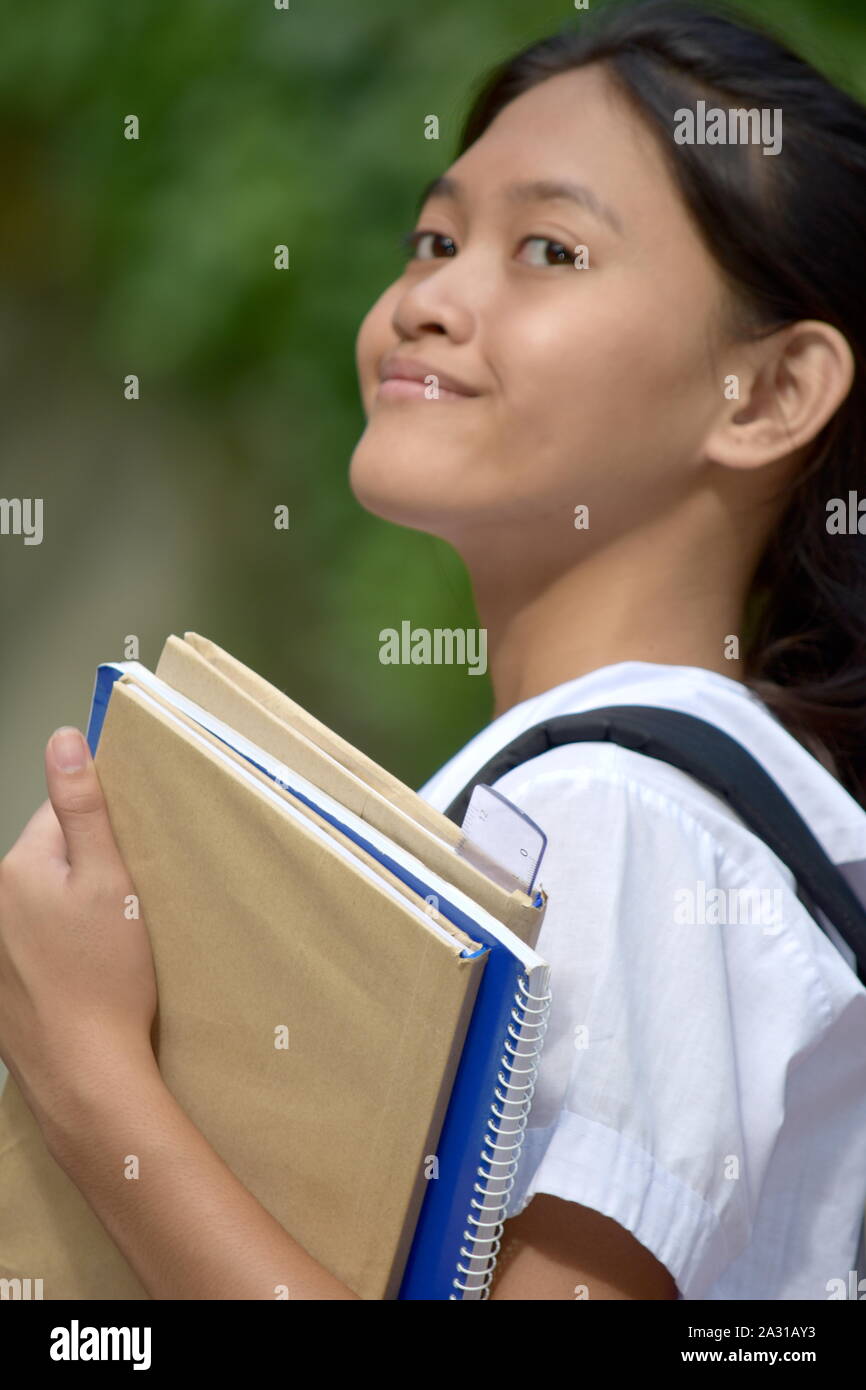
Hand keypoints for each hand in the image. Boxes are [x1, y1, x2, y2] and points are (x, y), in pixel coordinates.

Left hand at [0, 726, 157, 1134]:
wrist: (85, 1073)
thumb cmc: (106, 980)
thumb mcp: (111, 879)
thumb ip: (84, 806)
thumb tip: (63, 739)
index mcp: (16, 867)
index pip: (62, 816)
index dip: (103, 837)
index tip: (127, 868)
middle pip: (49, 860)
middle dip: (87, 877)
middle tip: (124, 913)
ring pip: (42, 904)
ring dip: (71, 915)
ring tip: (107, 950)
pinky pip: (34, 944)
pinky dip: (59, 952)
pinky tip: (86, 977)